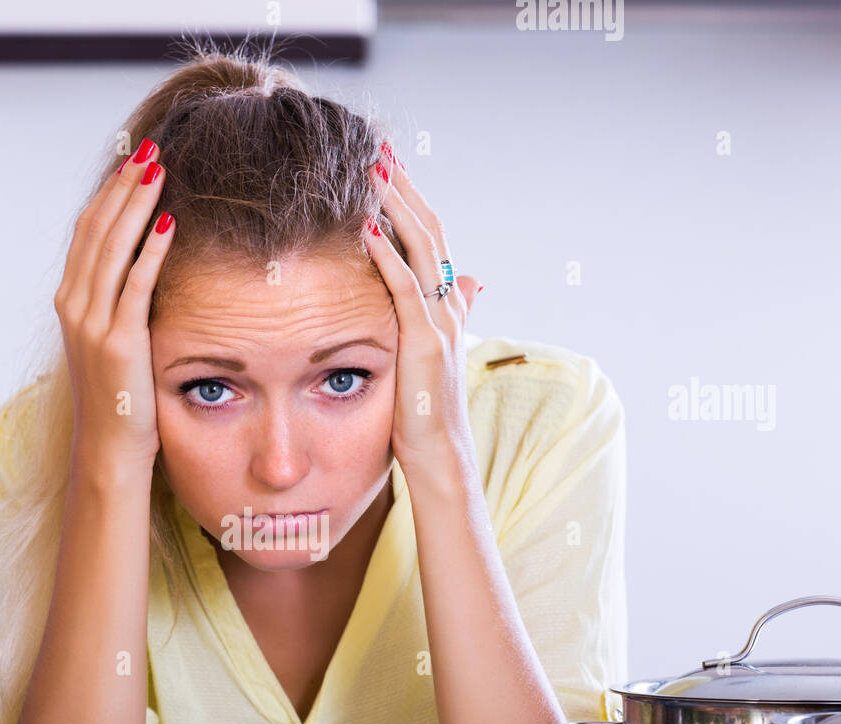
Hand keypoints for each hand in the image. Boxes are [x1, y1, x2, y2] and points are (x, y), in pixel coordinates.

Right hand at [53, 138, 174, 468]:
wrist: (108, 453)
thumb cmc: (119, 403)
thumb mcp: (111, 347)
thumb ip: (118, 309)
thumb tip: (144, 274)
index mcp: (70, 304)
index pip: (88, 234)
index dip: (110, 195)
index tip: (133, 165)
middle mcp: (74, 307)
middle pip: (97, 230)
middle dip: (124, 186)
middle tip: (149, 150)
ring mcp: (92, 324)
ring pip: (112, 248)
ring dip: (136, 205)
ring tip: (159, 170)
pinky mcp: (118, 343)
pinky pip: (135, 285)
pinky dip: (151, 251)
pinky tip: (170, 223)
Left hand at [362, 145, 482, 474]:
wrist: (440, 457)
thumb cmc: (425, 414)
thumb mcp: (431, 356)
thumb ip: (448, 315)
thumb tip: (472, 283)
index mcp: (446, 307)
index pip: (430, 240)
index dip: (411, 202)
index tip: (388, 168)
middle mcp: (448, 306)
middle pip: (429, 231)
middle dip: (404, 188)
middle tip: (380, 148)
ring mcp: (439, 322)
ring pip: (422, 248)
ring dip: (397, 206)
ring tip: (374, 169)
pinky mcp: (424, 342)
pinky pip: (405, 288)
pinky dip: (388, 254)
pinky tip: (368, 227)